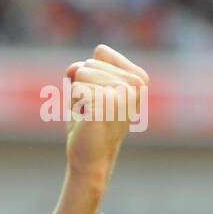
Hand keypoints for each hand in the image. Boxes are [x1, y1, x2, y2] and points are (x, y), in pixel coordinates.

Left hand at [64, 45, 148, 191]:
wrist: (90, 160)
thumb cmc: (89, 125)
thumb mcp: (86, 90)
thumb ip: (80, 70)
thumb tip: (73, 68)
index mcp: (139, 77)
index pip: (101, 52)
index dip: (90, 75)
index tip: (98, 99)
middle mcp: (136, 82)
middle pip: (90, 63)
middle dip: (83, 87)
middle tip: (93, 111)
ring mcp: (124, 92)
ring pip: (82, 73)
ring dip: (79, 97)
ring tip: (91, 115)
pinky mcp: (108, 101)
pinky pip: (78, 87)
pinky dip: (76, 104)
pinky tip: (87, 119)